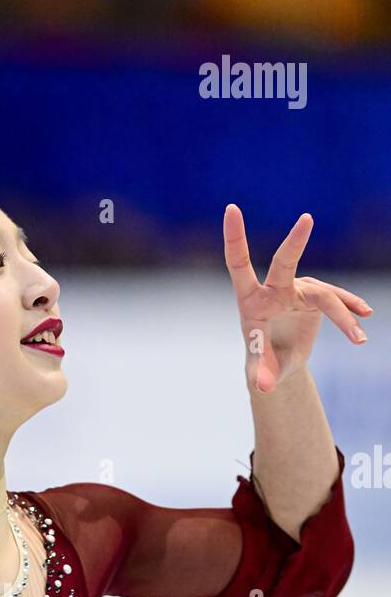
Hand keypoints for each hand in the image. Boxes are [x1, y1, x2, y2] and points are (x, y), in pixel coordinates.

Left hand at [223, 204, 371, 392]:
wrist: (280, 363)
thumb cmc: (264, 362)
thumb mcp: (263, 369)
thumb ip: (262, 374)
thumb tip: (264, 388)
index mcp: (252, 301)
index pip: (239, 264)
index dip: (235, 238)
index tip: (231, 208)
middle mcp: (275, 289)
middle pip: (284, 264)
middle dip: (295, 243)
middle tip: (306, 219)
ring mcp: (298, 290)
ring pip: (324, 297)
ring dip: (342, 318)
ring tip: (358, 340)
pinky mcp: (317, 297)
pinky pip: (337, 300)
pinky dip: (350, 308)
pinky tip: (364, 315)